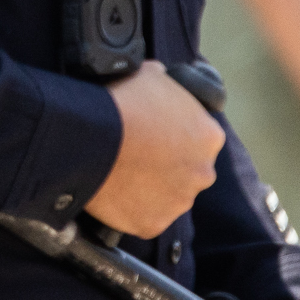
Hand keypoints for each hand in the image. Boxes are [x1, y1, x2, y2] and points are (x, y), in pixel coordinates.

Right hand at [84, 67, 225, 238]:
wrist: (90, 138)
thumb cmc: (121, 103)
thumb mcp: (151, 75)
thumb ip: (166, 85)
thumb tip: (160, 80)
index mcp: (210, 137)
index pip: (201, 137)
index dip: (177, 133)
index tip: (156, 131)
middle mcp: (203, 173)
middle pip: (188, 170)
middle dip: (169, 164)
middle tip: (139, 153)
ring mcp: (178, 202)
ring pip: (168, 195)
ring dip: (152, 187)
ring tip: (123, 171)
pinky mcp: (153, 224)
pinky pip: (145, 217)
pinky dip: (133, 208)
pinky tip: (116, 191)